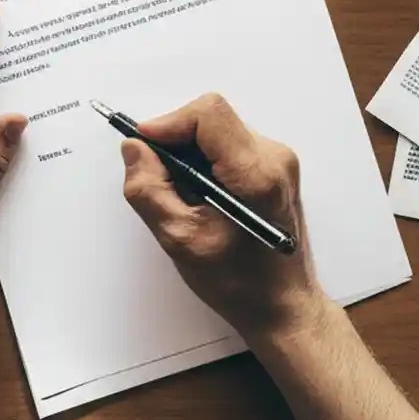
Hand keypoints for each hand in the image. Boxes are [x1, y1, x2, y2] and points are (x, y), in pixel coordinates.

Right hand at [119, 93, 327, 338]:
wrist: (284, 305)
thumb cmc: (239, 283)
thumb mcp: (181, 240)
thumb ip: (150, 190)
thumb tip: (134, 149)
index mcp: (255, 174)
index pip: (208, 114)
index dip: (168, 123)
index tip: (143, 147)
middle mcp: (274, 158)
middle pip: (211, 120)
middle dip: (176, 143)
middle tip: (159, 180)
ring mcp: (278, 161)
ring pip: (218, 132)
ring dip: (190, 155)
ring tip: (183, 197)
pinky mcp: (275, 168)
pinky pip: (230, 146)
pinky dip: (206, 163)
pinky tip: (202, 198)